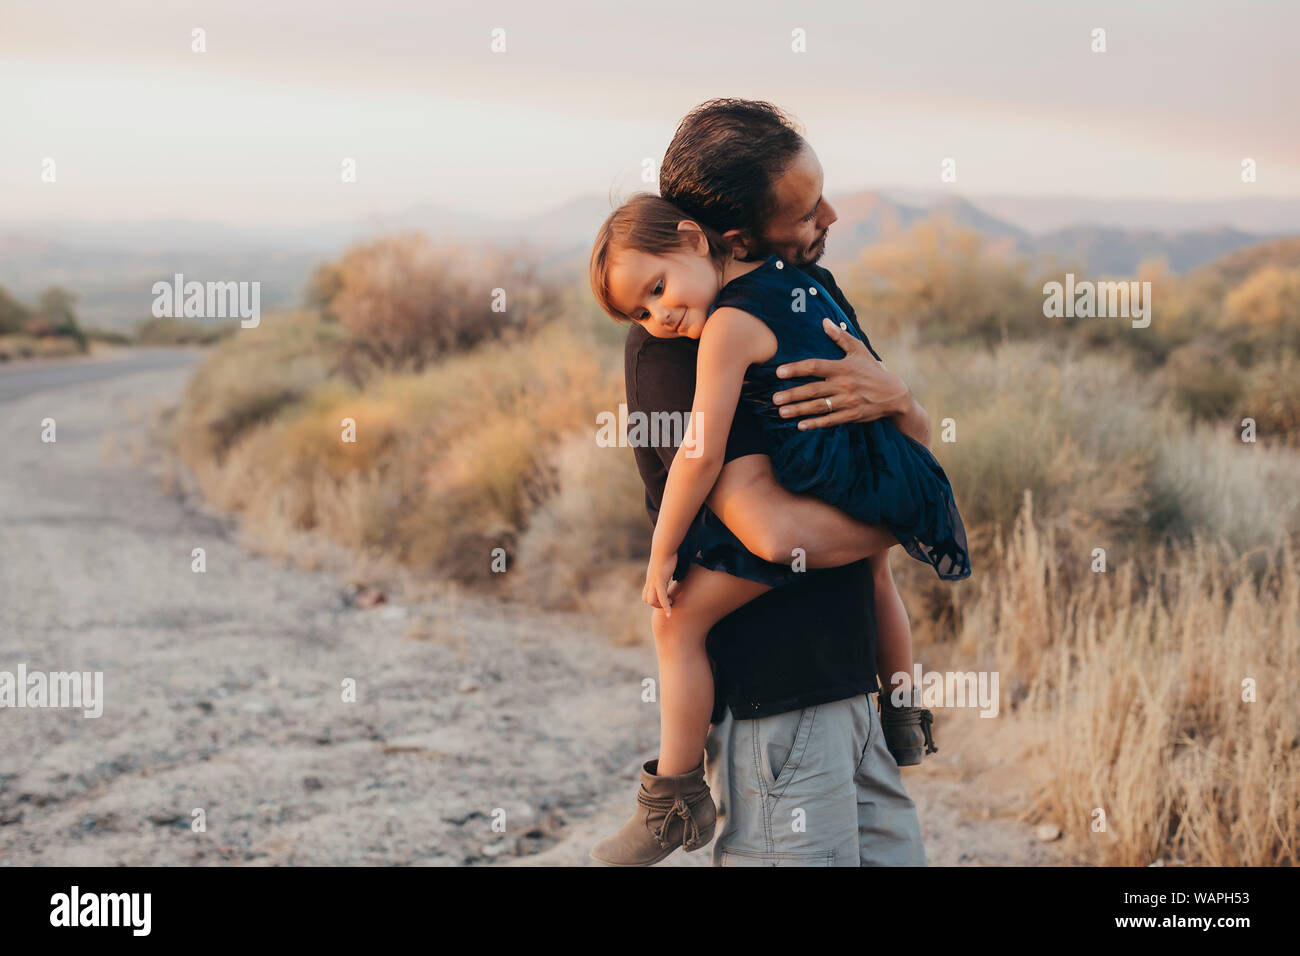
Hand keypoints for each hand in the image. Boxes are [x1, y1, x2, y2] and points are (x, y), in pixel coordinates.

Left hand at [642, 550, 680, 613]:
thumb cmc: (667, 552)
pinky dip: (665, 606)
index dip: (654, 599)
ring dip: (661, 606)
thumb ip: (666, 567)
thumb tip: (671, 566)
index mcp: (651, 577)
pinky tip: (670, 613)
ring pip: (651, 600)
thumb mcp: (666, 562)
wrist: (664, 547)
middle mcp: (650, 580)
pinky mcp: (659, 580)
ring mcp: (653, 581)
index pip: (646, 594)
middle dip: (656, 604)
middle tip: (669, 601)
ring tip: (671, 602)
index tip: (666, 597)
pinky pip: (661, 597)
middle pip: (646, 599)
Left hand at [772, 317, 910, 429]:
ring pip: (819, 406)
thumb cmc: (873, 370)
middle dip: (792, 395)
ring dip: (799, 410)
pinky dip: (815, 424)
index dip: (796, 369)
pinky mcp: (852, 415)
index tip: (779, 372)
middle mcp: (844, 384)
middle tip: (775, 399)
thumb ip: (840, 337)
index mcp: (843, 367)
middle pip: (813, 390)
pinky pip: (830, 420)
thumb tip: (824, 322)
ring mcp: (848, 401)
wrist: (894, 394)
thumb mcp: (859, 351)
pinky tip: (801, 425)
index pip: (815, 366)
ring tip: (782, 412)